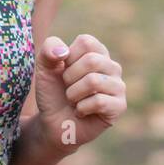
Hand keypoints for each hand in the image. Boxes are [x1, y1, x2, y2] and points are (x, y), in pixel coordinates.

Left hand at [35, 32, 126, 152]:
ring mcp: (118, 86)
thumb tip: (64, 51)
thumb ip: (49, 49)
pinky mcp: (119, 106)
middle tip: (67, 88)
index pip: (86, 42)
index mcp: (97, 52)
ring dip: (73, 94)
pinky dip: (81, 108)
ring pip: (93, 81)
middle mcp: (112, 66)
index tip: (63, 70)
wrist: (52, 122)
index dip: (67, 58)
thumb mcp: (44, 67)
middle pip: (92, 61)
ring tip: (73, 100)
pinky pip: (99, 101)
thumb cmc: (52, 93)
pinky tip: (81, 111)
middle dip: (69, 78)